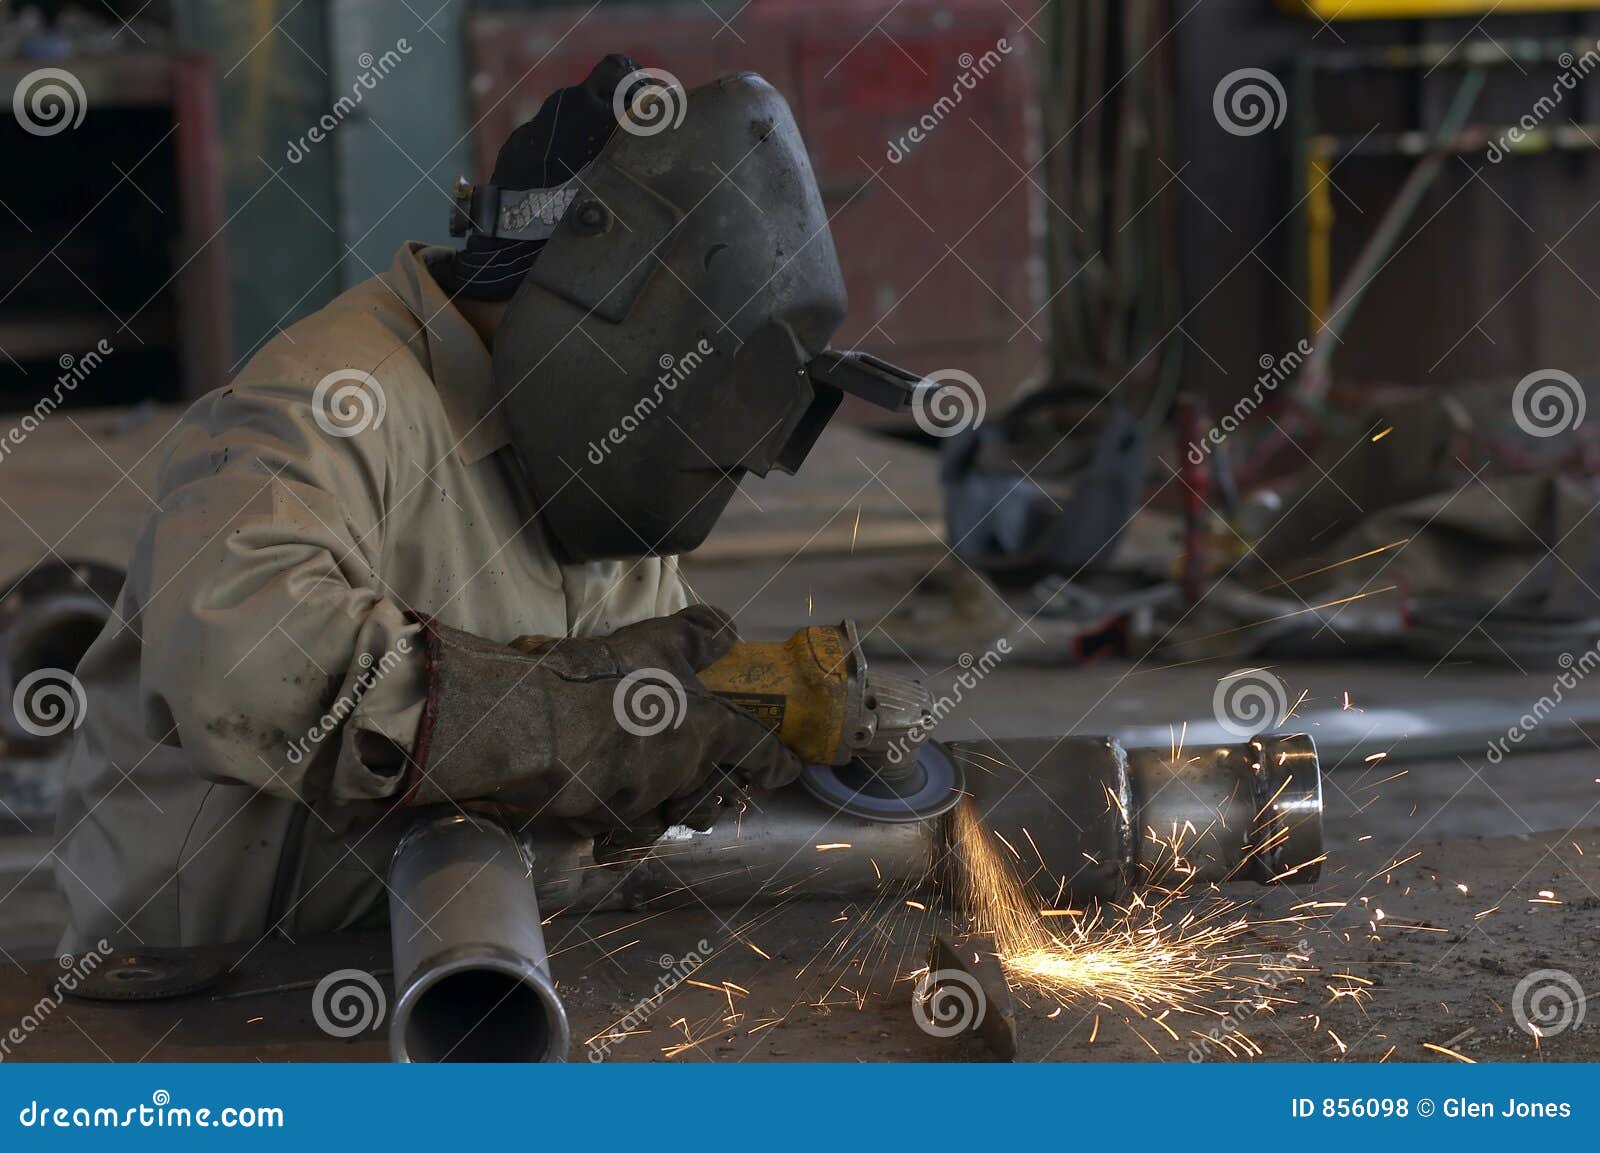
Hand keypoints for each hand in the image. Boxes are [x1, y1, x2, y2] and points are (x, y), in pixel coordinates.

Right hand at [409, 606, 801, 833]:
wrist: (538, 727)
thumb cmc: (605, 681)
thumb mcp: (659, 641)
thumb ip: (700, 634)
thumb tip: (730, 629)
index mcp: (706, 731)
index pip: (757, 750)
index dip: (777, 762)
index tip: (789, 769)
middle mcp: (683, 774)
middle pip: (712, 793)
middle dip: (713, 792)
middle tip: (708, 781)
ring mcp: (644, 802)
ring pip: (670, 813)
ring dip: (672, 806)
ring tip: (660, 790)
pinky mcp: (603, 820)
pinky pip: (626, 826)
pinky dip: (624, 816)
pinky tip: (610, 799)